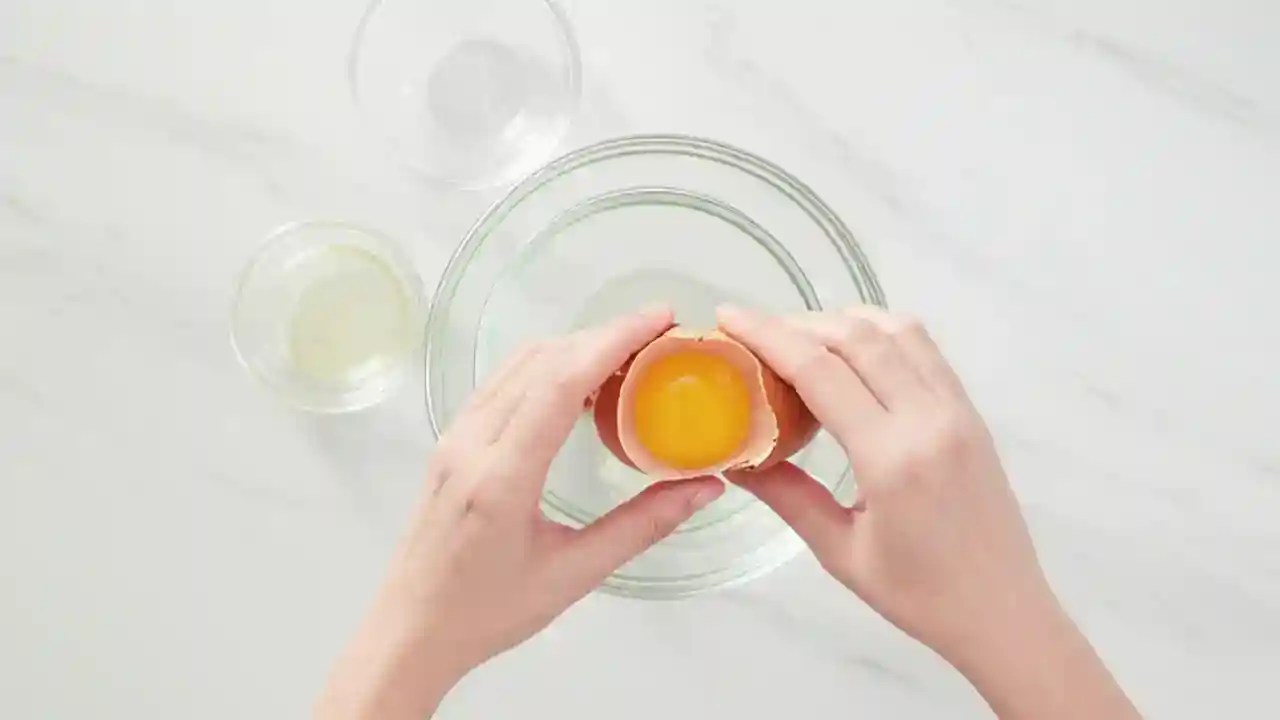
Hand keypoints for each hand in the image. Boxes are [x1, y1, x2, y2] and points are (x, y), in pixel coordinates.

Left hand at [317, 308, 724, 719]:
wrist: (411, 630)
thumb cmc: (489, 612)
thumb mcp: (574, 574)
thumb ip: (642, 526)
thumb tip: (704, 487)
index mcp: (502, 477)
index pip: (561, 382)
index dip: (614, 340)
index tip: (661, 318)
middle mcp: (472, 443)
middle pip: (543, 360)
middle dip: (605, 335)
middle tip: (661, 333)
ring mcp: (456, 437)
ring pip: (520, 364)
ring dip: (576, 346)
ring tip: (631, 352)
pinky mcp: (452, 440)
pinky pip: (504, 382)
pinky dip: (549, 366)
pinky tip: (581, 382)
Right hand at [719, 305, 1138, 718]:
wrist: (1005, 612)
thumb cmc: (920, 595)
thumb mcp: (841, 552)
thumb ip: (787, 496)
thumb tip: (734, 458)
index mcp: (892, 459)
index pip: (821, 371)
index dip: (768, 336)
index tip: (729, 317)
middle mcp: (929, 420)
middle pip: (855, 338)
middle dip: (797, 324)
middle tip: (753, 332)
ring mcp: (957, 410)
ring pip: (896, 331)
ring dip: (841, 321)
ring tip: (800, 338)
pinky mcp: (971, 412)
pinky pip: (924, 350)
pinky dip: (882, 333)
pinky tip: (852, 349)